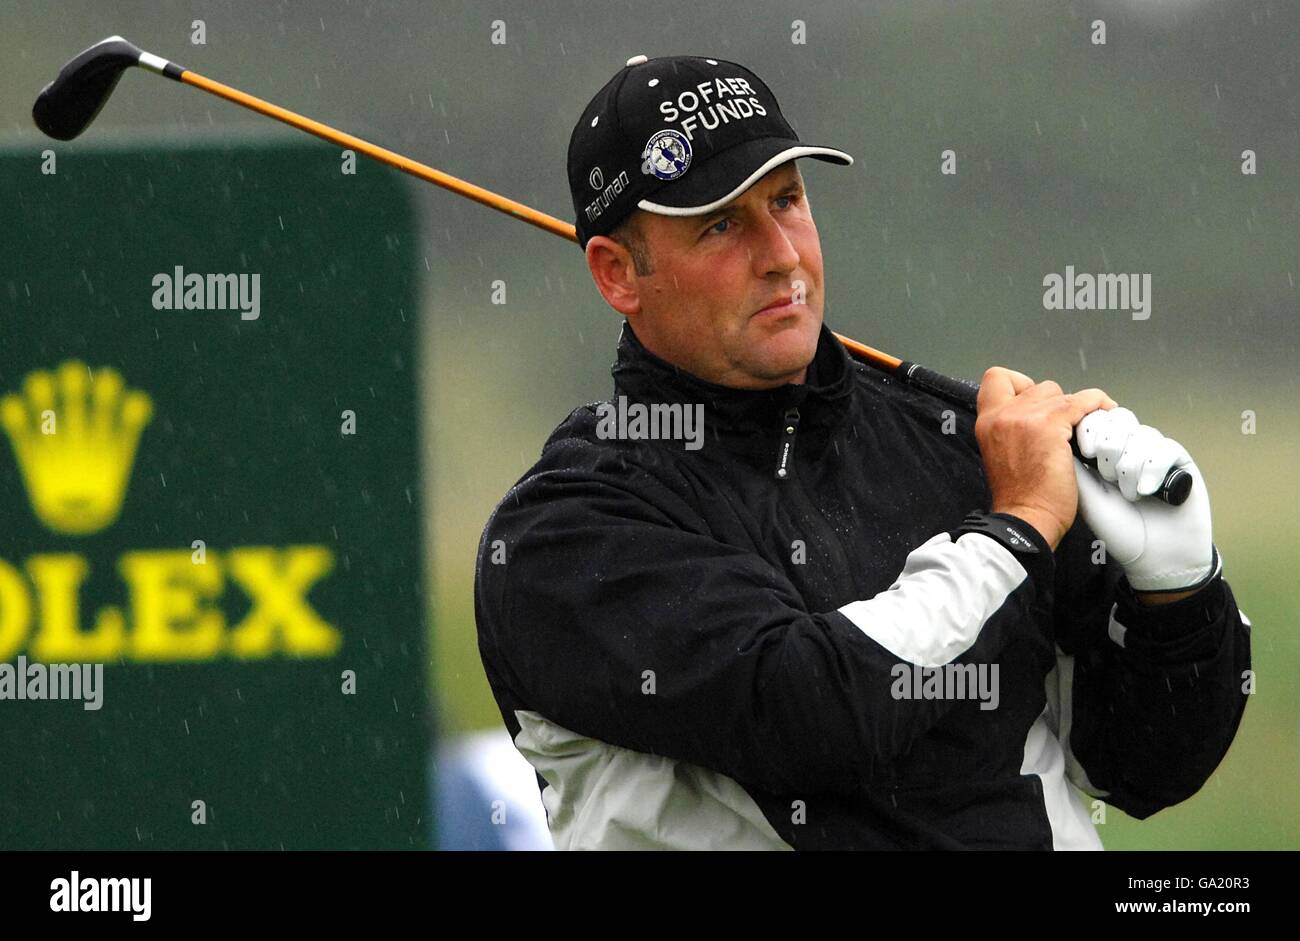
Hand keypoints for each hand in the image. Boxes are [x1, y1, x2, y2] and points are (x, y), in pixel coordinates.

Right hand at [975, 367, 1116, 549]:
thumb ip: (1011, 430)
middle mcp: (1002, 415)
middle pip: (1037, 386)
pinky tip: (1105, 413)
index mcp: (986, 422)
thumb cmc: (1018, 497)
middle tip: (1065, 427)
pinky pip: (1082, 402)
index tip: (1035, 404)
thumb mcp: (1000, 454)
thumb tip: (1038, 417)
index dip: (1020, 384)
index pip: (996, 378)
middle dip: (1055, 403)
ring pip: (1060, 393)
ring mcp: (1025, 419)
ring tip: (1084, 427)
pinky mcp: (1051, 427)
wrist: (1024, 520)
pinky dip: (1098, 404)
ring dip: (1074, 408)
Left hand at [1072, 406, 1214, 592]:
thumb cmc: (1118, 529)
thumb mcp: (1085, 495)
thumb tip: (1061, 433)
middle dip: (1110, 446)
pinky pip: (1165, 447)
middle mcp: (1130, 449)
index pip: (1098, 419)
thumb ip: (1075, 464)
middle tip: (1107, 476)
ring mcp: (1155, 453)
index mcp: (1104, 453)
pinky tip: (1147, 490)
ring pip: (1142, 433)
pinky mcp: (1181, 462)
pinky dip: (1153, 468)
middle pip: (1120, 418)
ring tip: (1129, 493)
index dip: (1092, 426)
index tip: (1085, 450)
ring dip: (1131, 465)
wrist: (1153, 556)